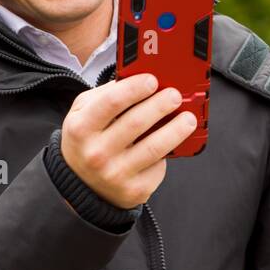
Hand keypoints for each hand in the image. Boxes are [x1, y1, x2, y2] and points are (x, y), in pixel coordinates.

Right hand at [58, 73, 196, 209]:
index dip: (135, 88)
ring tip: (188, 118)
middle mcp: (96, 153)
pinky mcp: (134, 190)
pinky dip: (167, 153)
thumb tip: (139, 80)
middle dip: (161, 105)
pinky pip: (158, 167)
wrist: (81, 184)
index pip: (111, 103)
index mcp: (81, 129)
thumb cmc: (86, 140)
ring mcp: (115, 174)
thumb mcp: (82, 113)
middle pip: (136, 123)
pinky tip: (170, 143)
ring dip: (177, 129)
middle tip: (175, 95)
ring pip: (155, 147)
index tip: (153, 80)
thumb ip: (106, 94)